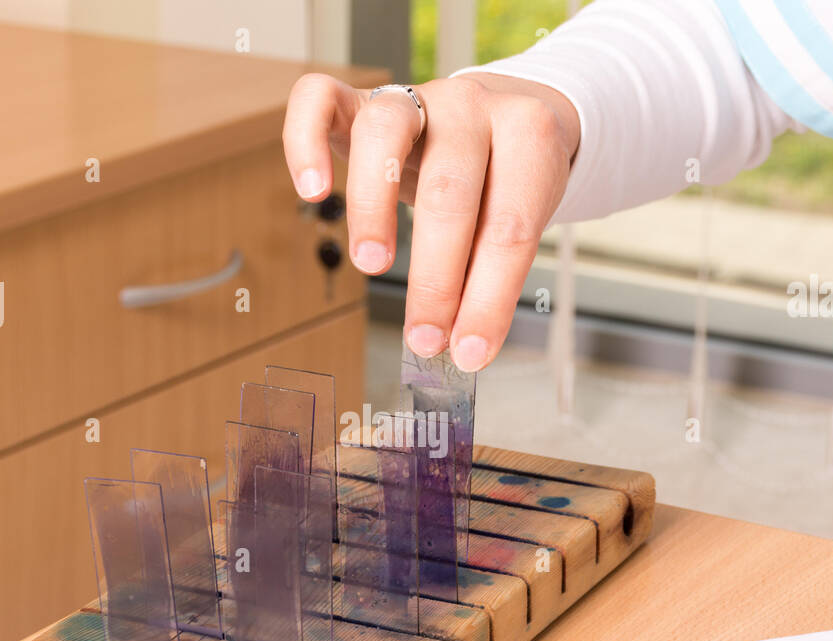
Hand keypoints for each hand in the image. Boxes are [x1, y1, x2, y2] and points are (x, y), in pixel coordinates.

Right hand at [282, 72, 579, 371]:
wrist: (495, 115)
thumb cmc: (503, 180)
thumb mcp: (512, 221)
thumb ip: (486, 275)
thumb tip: (458, 344)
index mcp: (527, 135)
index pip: (511, 226)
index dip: (490, 297)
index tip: (470, 352)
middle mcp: (470, 106)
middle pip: (450, 189)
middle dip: (436, 277)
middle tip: (423, 336)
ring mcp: (413, 97)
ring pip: (384, 132)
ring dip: (373, 207)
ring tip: (372, 265)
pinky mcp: (358, 98)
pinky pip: (318, 98)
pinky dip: (305, 141)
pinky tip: (313, 191)